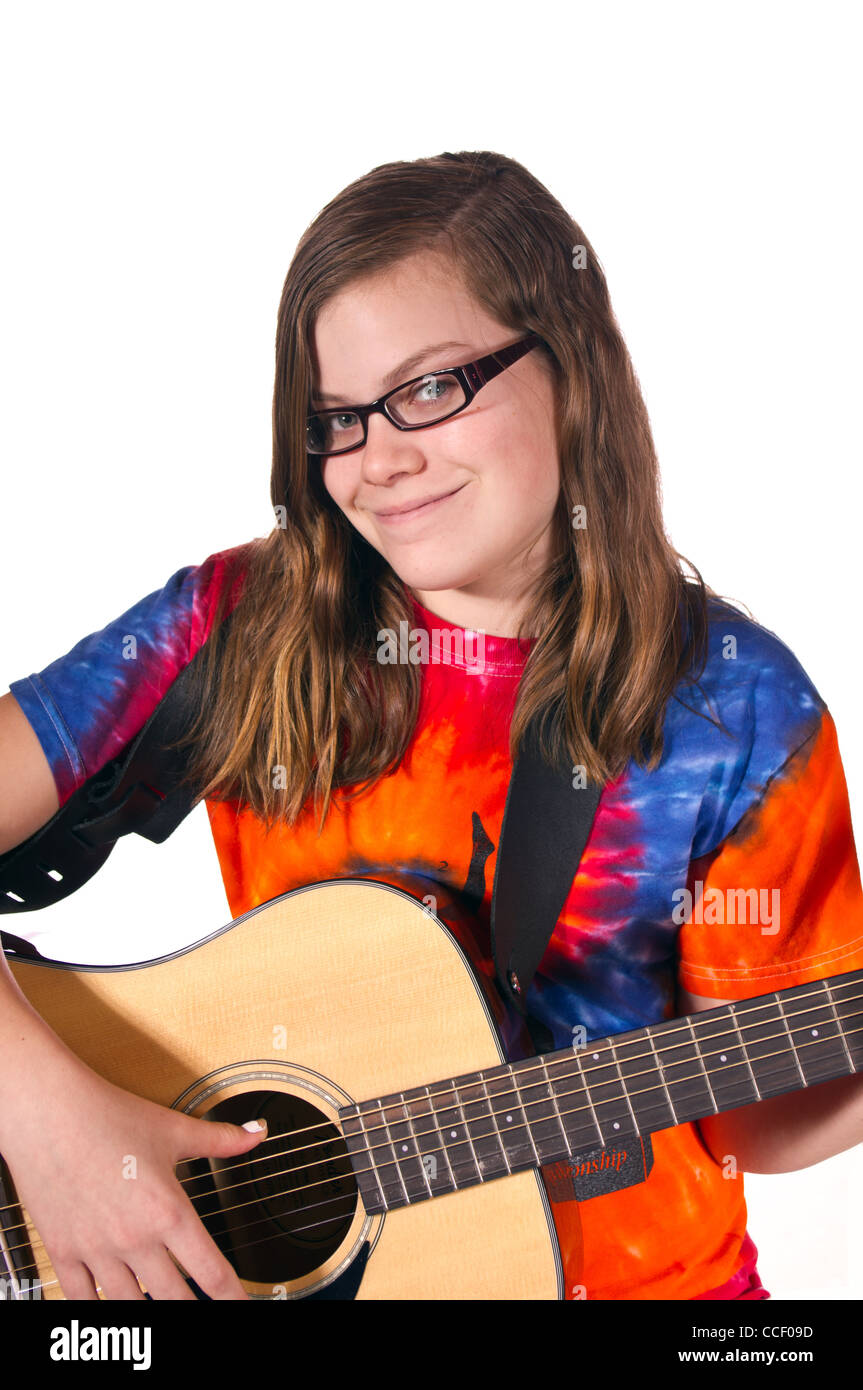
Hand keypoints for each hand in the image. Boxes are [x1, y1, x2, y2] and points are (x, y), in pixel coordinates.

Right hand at [3, 1054, 267, 1299]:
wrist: (49, 1112)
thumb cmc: (108, 1116)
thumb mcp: (174, 1128)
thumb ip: (220, 1140)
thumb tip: (256, 1135)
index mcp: (168, 1211)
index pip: (211, 1271)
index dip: (233, 1296)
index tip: (241, 1303)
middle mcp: (134, 1238)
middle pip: (174, 1298)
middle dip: (193, 1308)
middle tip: (202, 1306)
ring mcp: (97, 1249)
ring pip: (130, 1306)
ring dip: (149, 1311)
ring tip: (161, 1305)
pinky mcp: (64, 1250)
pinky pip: (82, 1298)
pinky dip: (99, 1307)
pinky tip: (111, 1305)